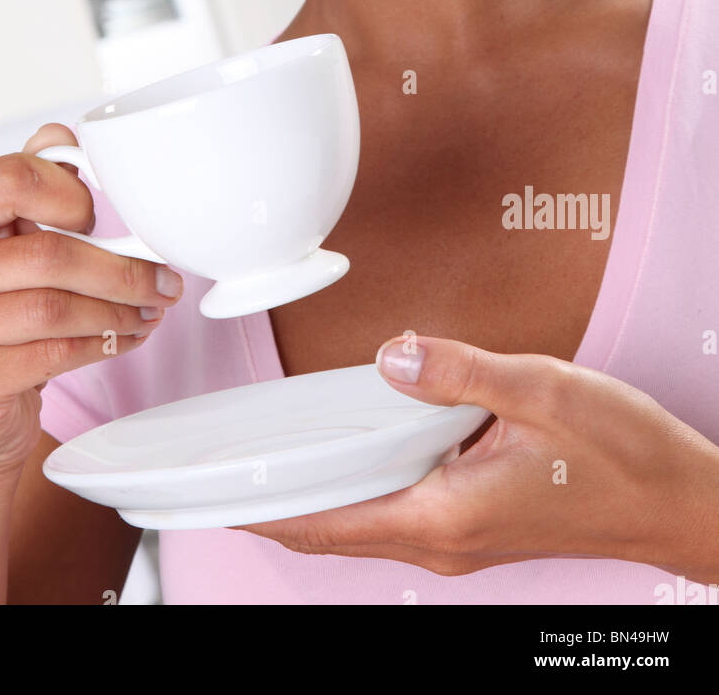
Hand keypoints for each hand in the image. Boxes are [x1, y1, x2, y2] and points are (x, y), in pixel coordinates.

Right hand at [0, 123, 182, 480]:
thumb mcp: (1, 248)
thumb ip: (28, 189)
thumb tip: (65, 137)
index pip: (9, 179)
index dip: (69, 193)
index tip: (104, 218)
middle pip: (45, 254)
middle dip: (120, 268)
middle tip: (163, 280)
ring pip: (53, 309)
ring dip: (118, 310)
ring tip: (151, 311)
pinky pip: (51, 355)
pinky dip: (102, 345)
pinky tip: (126, 339)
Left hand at [233, 334, 718, 581]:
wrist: (679, 501)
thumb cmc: (623, 457)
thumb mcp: (542, 390)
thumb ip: (459, 370)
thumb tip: (392, 356)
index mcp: (447, 512)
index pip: (332, 521)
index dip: (270, 510)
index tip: (221, 495)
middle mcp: (445, 537)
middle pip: (335, 532)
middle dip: (276, 509)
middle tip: (224, 478)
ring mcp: (460, 537)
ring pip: (364, 525)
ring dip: (315, 503)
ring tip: (269, 469)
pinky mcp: (476, 524)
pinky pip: (396, 512)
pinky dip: (358, 494)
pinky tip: (352, 463)